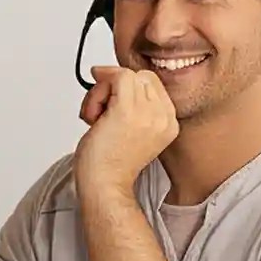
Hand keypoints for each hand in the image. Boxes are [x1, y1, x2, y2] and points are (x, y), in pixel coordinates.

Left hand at [74, 66, 178, 193]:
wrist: (105, 186)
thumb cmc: (110, 165)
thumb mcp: (131, 131)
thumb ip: (133, 107)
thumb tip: (107, 75)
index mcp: (169, 123)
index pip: (152, 83)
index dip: (127, 87)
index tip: (110, 101)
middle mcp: (162, 116)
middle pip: (140, 77)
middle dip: (114, 88)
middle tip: (99, 113)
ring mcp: (147, 112)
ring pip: (125, 75)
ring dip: (101, 92)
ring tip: (95, 118)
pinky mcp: (127, 110)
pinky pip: (116, 77)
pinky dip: (97, 91)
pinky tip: (91, 115)